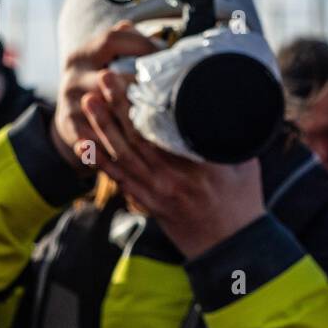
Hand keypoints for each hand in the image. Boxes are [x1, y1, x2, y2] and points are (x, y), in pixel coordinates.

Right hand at [52, 21, 158, 171]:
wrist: (72, 116)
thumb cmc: (101, 83)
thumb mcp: (108, 59)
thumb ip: (129, 43)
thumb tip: (160, 36)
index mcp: (85, 54)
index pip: (112, 40)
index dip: (141, 44)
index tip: (166, 55)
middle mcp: (74, 75)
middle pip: (108, 77)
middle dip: (138, 85)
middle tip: (167, 92)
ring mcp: (69, 101)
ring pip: (100, 109)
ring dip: (127, 116)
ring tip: (155, 120)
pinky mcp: (69, 125)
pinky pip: (89, 134)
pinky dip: (111, 140)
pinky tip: (134, 144)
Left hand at [77, 73, 264, 258]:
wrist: (232, 247)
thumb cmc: (242, 202)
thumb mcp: (245, 163)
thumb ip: (230, 135)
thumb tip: (227, 103)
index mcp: (201, 166)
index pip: (166, 130)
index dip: (145, 105)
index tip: (134, 80)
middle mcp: (174, 179)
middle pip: (138, 138)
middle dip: (118, 106)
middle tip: (105, 79)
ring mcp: (158, 193)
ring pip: (123, 156)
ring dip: (102, 128)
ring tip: (89, 101)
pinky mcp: (149, 204)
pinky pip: (119, 180)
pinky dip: (99, 161)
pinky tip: (83, 144)